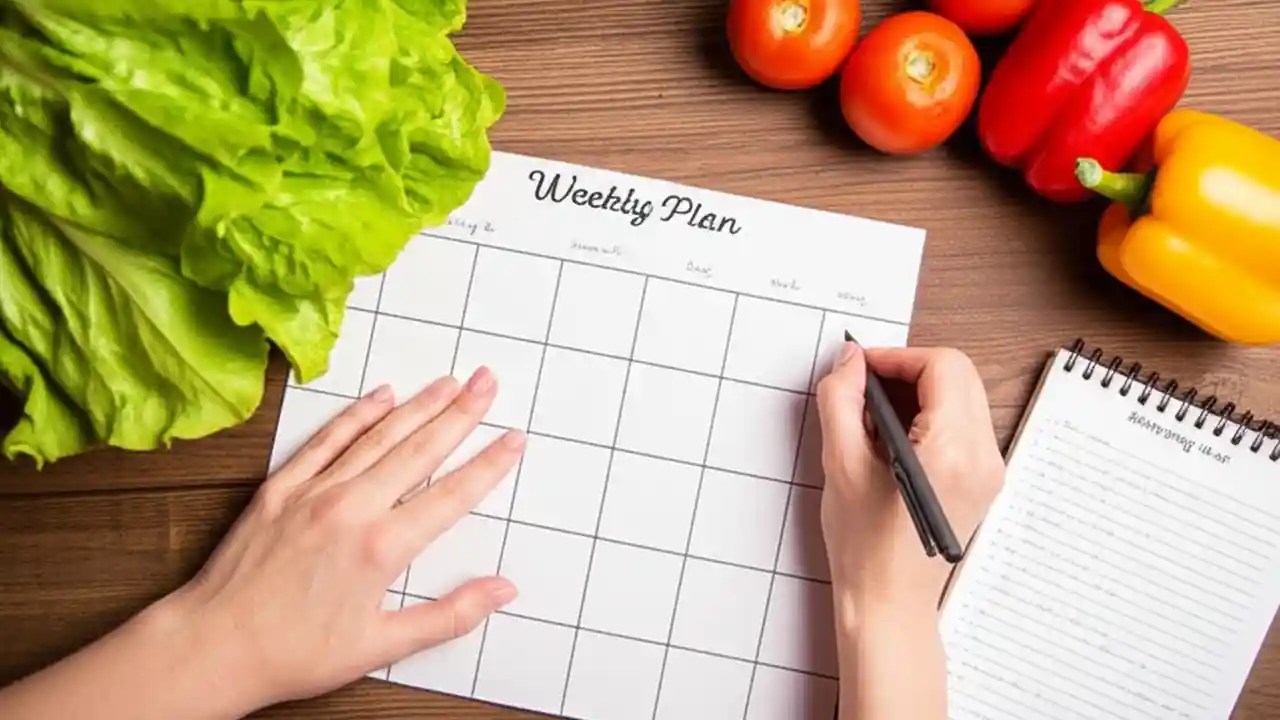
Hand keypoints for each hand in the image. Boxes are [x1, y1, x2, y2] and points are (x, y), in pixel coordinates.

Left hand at [155, 368, 522, 713]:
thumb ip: (449, 615)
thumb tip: (503, 590)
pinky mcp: (280, 487)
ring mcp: (314, 492)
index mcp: (381, 549)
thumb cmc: (294, 653)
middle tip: (488, 383)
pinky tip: (382, 395)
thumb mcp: (381, 645)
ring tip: (450, 381)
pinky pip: (327, 440)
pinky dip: (356, 414)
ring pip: (378, 437)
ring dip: (418, 406)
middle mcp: (352, 509)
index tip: (513, 439)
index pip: (451, 496)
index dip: (488, 465)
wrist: (213, 646)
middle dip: (460, 413)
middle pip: (420, 450)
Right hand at [816, 343, 1003, 617]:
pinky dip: (931, 416)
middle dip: (910, 371)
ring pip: (962, 397)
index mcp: (952, 450)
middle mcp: (982, 457)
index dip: (899, 357)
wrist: (889, 602)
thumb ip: (842, 400)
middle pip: (959, 376)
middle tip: (866, 387)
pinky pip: (963, 425)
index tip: (863, 368)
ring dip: (920, 392)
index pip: (943, 366)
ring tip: (875, 418)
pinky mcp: (982, 480)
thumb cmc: (865, 546)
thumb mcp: (841, 464)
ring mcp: (989, 470)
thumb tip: (851, 360)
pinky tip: (894, 439)